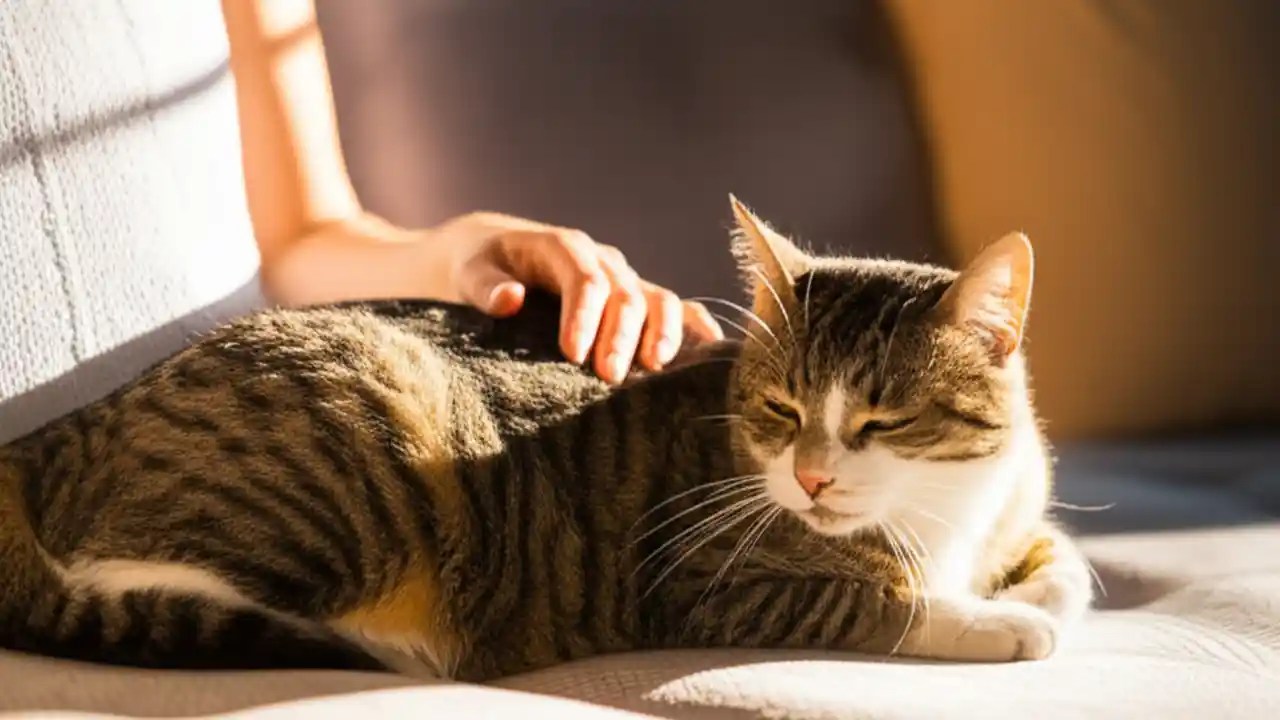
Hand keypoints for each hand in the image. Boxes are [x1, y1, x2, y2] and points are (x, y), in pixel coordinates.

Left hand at [432, 212, 722, 382]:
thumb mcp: (468, 271)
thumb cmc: (479, 267)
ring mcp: (625, 280)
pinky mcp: (637, 300)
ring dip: (662, 333)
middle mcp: (602, 261)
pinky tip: (709, 351)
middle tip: (608, 377)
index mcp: (563, 247)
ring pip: (657, 299)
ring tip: (654, 368)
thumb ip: (485, 285)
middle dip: (620, 335)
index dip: (584, 316)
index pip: (584, 279)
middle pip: (624, 294)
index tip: (572, 355)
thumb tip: (509, 300)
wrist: (495, 255)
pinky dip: (694, 327)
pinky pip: (676, 309)